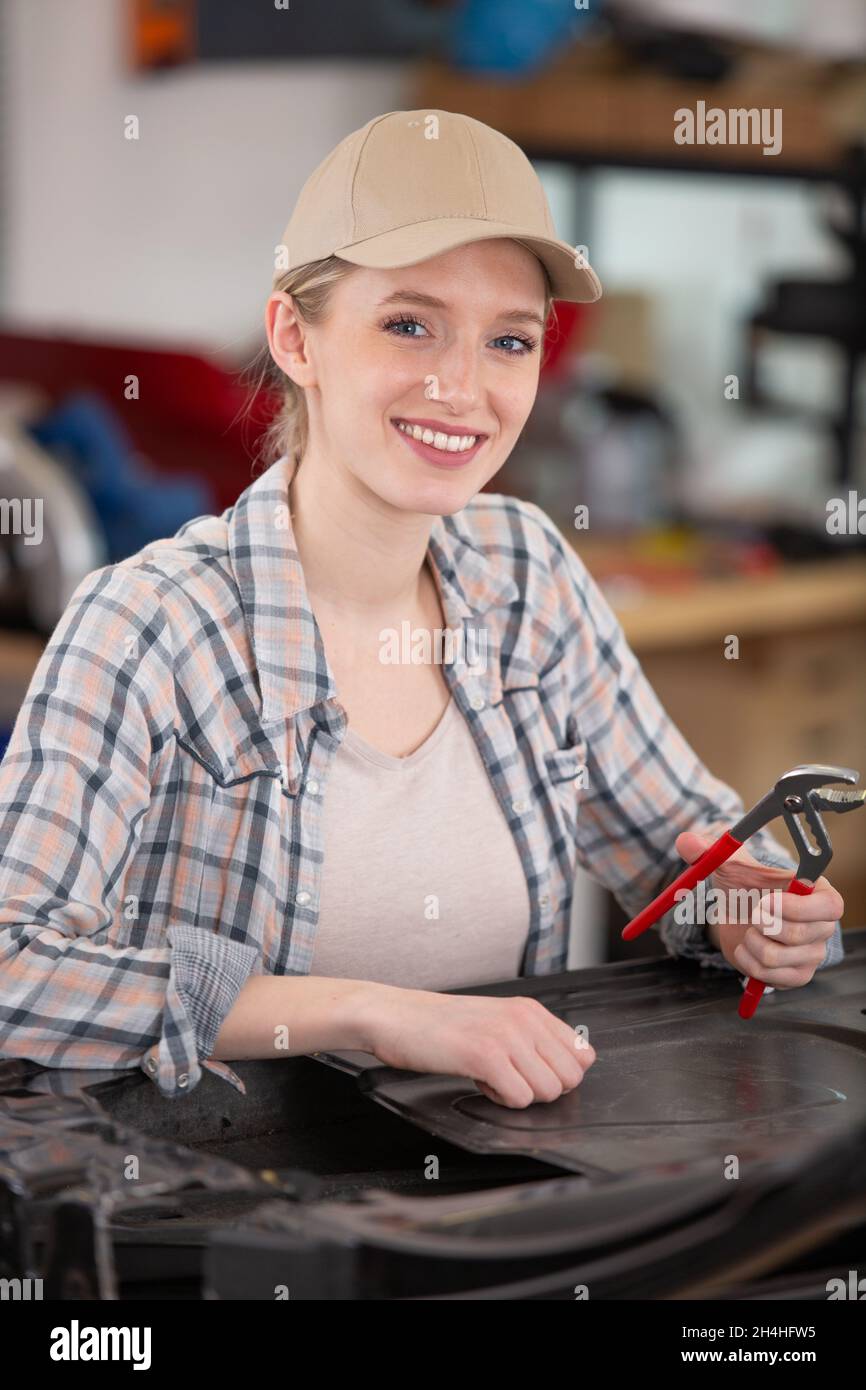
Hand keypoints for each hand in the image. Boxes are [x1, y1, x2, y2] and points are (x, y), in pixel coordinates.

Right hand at [358, 984, 595, 1107]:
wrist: (395, 1016)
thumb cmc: (441, 1024)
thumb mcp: (497, 1021)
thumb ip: (533, 1039)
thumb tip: (573, 1066)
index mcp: (530, 1009)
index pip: (583, 1054)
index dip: (558, 1073)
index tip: (529, 1071)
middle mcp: (524, 1018)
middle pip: (570, 1078)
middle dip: (542, 1089)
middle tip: (509, 1077)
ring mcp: (506, 1036)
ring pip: (548, 1091)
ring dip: (519, 1094)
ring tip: (490, 1076)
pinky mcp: (484, 1056)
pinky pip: (519, 1098)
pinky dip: (500, 1100)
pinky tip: (479, 1081)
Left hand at [675, 831, 843, 990]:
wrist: (740, 916)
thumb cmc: (745, 887)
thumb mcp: (730, 866)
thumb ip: (711, 851)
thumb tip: (686, 840)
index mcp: (819, 893)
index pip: (831, 906)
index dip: (799, 907)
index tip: (764, 900)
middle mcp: (823, 926)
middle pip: (800, 934)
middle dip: (763, 924)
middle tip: (751, 913)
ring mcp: (813, 953)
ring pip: (777, 956)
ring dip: (750, 942)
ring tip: (749, 930)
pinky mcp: (798, 975)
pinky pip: (770, 975)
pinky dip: (748, 962)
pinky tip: (748, 948)